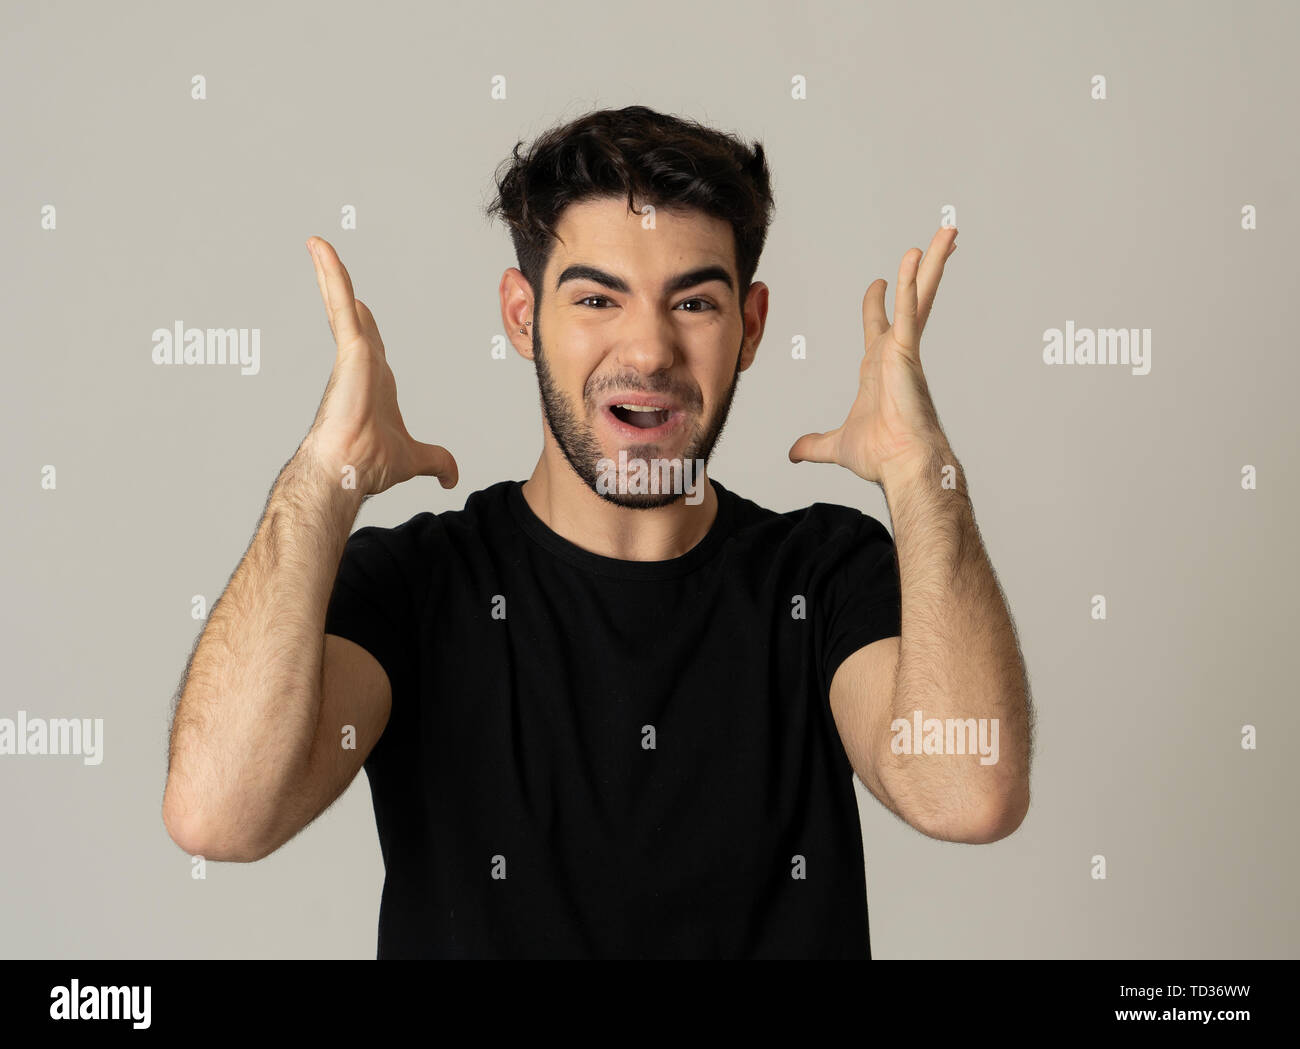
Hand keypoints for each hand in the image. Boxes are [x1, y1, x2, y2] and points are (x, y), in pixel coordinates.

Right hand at [301, 236, 457, 494]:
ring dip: (331, 274)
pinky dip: (331, 274)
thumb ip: (436, 460)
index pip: (370, 343)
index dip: (365, 325)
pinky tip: (320, 248)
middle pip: (354, 317)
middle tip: (330, 262)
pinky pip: (340, 302)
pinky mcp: (350, 347)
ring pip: (343, 303)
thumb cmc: (368, 464)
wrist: (350, 469)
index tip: (361, 309)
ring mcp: (353, 354)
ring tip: (317, 246)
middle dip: (344, 291)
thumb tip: (451, 475)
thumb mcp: (416, 458)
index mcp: (373, 383)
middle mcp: (361, 364)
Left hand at [788, 226, 956, 484]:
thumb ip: (814, 445)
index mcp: (881, 368)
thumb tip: (795, 453)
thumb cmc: (882, 456)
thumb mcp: (835, 445)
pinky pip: (909, 311)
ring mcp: (904, 350)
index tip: (879, 282)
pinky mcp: (906, 352)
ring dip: (932, 264)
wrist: (902, 466)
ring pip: (919, 296)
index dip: (879, 303)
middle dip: (922, 272)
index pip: (881, 325)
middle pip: (911, 301)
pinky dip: (911, 284)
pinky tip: (915, 258)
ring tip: (946, 233)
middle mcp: (895, 353)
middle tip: (937, 244)